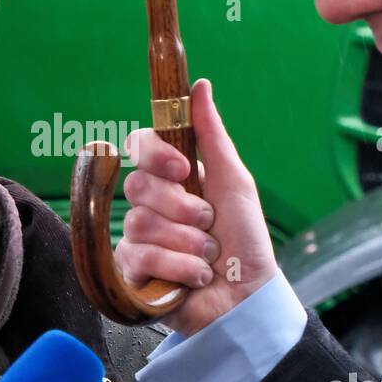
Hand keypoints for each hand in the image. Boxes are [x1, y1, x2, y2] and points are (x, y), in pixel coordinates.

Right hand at [115, 78, 277, 336]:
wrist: (249, 295)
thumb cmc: (245, 240)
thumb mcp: (234, 181)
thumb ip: (211, 134)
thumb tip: (199, 85)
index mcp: (172, 178)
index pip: (139, 147)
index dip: (155, 155)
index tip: (183, 170)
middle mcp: (151, 205)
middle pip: (137, 186)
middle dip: (181, 208)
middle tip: (207, 223)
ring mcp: (139, 238)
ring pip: (140, 223)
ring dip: (187, 243)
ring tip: (208, 256)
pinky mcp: (132, 273)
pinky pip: (140, 257)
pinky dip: (178, 267)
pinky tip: (195, 277)